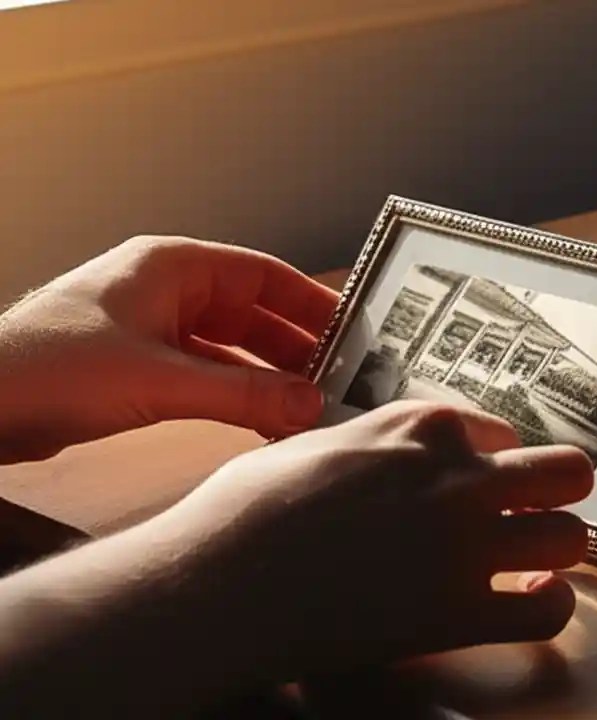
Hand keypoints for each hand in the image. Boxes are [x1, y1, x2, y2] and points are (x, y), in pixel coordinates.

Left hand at [0, 235, 337, 462]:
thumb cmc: (49, 369)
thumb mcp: (160, 381)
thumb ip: (243, 395)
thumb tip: (311, 405)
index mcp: (172, 267)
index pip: (263, 276)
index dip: (311, 303)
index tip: (354, 332)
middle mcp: (165, 292)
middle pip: (252, 315)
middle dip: (295, 350)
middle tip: (340, 382)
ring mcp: (150, 330)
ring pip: (231, 351)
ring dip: (267, 379)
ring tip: (310, 410)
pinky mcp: (137, 368)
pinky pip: (206, 377)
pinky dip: (236, 397)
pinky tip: (264, 423)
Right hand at [165, 400, 592, 677]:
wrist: (213, 584)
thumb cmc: (244, 512)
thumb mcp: (314, 442)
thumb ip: (377, 442)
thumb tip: (394, 451)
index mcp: (421, 428)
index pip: (500, 433)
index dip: (494, 461)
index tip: (486, 479)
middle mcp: (457, 479)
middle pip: (566, 472)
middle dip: (559, 489)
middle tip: (541, 508)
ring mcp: (464, 546)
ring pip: (571, 537)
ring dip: (557, 548)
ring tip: (535, 560)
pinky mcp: (457, 613)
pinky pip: (550, 611)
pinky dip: (550, 607)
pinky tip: (530, 602)